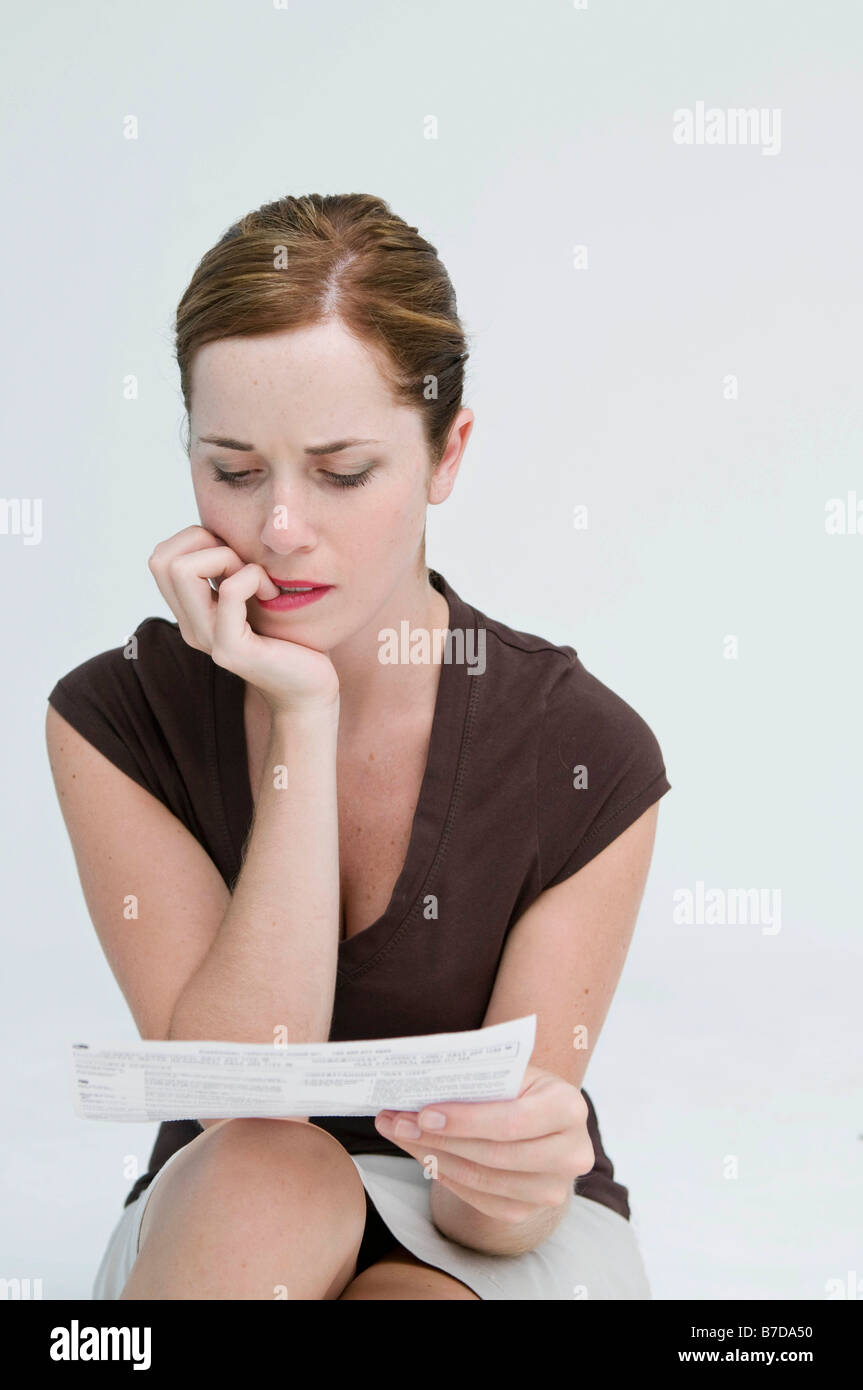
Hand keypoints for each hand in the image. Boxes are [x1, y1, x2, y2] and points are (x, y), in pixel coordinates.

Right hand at [148, 525, 339, 715]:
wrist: (309, 690)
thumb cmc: (290, 638)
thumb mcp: (253, 595)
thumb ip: (231, 572)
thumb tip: (222, 530)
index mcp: (191, 613)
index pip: (160, 557)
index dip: (195, 541)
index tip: (235, 557)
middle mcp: (191, 626)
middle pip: (162, 559)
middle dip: (206, 544)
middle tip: (244, 564)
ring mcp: (207, 639)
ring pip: (183, 569)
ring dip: (227, 558)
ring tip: (257, 578)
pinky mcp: (231, 650)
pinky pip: (229, 591)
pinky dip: (252, 577)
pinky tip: (272, 592)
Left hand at [373, 1064, 594, 1223]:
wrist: (542, 1123)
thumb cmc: (521, 1089)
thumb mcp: (511, 1073)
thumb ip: (478, 1077)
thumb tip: (419, 1083)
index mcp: (569, 1108)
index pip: (511, 1121)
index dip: (465, 1121)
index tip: (423, 1113)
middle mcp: (570, 1153)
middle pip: (494, 1154)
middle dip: (438, 1139)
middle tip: (396, 1121)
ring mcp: (552, 1189)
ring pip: (482, 1179)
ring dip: (432, 1156)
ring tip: (399, 1133)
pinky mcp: (529, 1210)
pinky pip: (478, 1198)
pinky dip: (445, 1175)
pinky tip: (421, 1154)